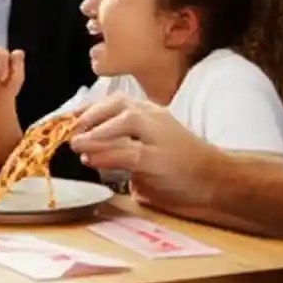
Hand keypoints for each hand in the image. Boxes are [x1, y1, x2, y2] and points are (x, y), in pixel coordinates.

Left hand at [69, 93, 225, 210]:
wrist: (218, 179)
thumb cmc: (182, 166)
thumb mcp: (149, 148)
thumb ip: (120, 147)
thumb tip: (88, 153)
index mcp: (151, 112)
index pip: (114, 103)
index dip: (86, 111)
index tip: (64, 121)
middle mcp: (155, 118)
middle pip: (117, 105)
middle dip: (88, 116)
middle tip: (67, 131)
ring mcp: (159, 136)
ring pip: (123, 122)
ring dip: (95, 132)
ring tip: (76, 143)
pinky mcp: (160, 158)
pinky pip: (129, 151)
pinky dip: (107, 154)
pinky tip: (92, 160)